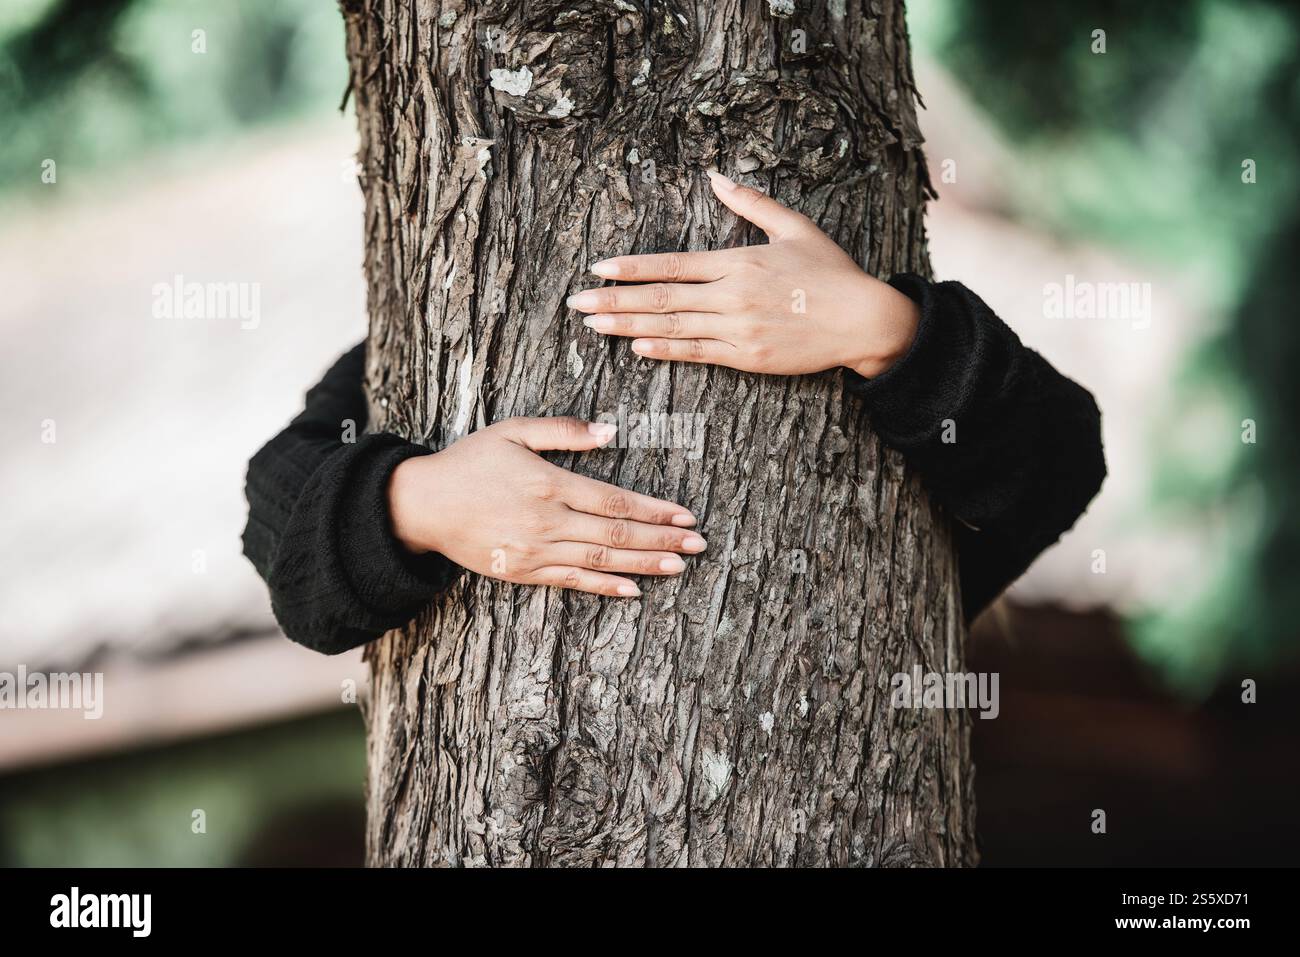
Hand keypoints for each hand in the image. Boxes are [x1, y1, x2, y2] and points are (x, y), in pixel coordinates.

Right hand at [388, 417, 705, 597]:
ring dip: (644, 564)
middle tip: (698, 544)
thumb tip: (611, 432)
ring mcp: (535, 551)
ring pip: (601, 560)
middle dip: (662, 540)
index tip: (685, 515)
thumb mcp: (514, 431)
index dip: (654, 510)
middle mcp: (547, 521)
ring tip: (679, 566)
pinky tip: (634, 589)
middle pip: (616, 533)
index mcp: (550, 483)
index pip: (615, 500)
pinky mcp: (523, 572)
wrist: (422, 505)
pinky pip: (573, 581)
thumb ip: (564, 431)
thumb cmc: (470, 462)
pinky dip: (605, 585)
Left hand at [567, 170, 918, 378]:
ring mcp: (738, 329)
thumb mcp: (794, 227)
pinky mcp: (748, 357)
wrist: (865, 320)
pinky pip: (699, 353)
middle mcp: (732, 295)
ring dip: (628, 326)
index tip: (598, 269)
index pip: (672, 264)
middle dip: (613, 301)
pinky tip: (637, 347)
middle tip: (576, 305)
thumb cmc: (832, 273)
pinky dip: (667, 350)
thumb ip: (751, 202)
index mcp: (738, 261)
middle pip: (661, 298)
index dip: (631, 267)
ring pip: (672, 327)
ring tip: (594, 326)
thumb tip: (716, 175)